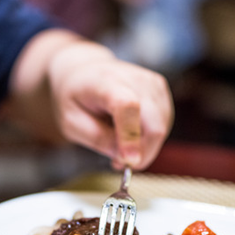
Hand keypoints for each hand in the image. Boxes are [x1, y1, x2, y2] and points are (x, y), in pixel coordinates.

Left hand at [48, 42, 173, 169]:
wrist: (84, 70)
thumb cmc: (76, 98)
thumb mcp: (71, 122)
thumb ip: (98, 139)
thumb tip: (126, 157)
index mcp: (105, 82)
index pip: (127, 107)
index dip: (131, 137)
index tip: (129, 162)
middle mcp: (135, 78)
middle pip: (154, 125)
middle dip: (141, 153)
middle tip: (118, 164)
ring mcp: (152, 82)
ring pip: (162, 129)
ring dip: (144, 147)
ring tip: (119, 147)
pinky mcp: (161, 89)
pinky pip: (164, 124)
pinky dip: (149, 138)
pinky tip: (130, 136)